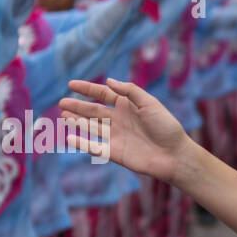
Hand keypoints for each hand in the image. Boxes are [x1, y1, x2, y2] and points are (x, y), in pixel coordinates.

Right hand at [60, 78, 194, 184]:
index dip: (87, 89)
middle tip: (61, 102)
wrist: (175, 155)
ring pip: (91, 127)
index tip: (71, 84)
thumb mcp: (150, 103)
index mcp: (128, 106)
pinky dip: (82, 143)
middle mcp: (120, 120)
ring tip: (63, 115)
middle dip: (77, 106)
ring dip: (77, 121)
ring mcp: (116, 136)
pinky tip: (70, 137)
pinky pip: (95, 147)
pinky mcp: (115, 153)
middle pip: (93, 111)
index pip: (103, 94)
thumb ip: (130, 91)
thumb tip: (108, 81)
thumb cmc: (166, 127)